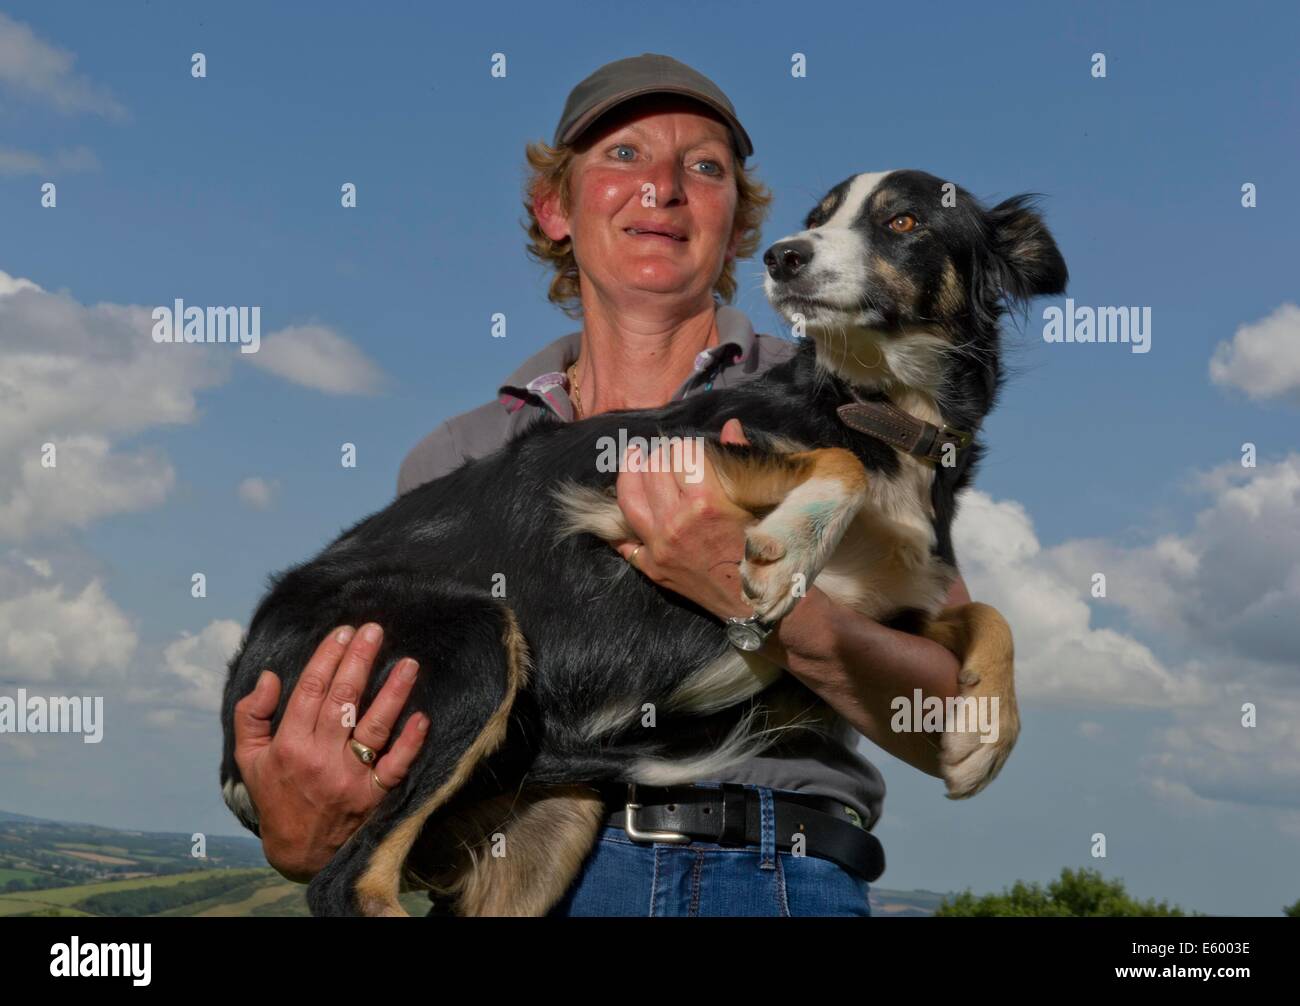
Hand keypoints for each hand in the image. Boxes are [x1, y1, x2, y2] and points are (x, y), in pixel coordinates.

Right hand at [232, 623, 428, 881]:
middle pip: (343, 700)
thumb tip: (268, 676)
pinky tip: (422, 717)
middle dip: (359, 661)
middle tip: (374, 630)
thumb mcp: (250, 759)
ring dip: (393, 693)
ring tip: (408, 662)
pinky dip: (410, 743)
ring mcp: (350, 778)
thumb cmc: (276, 797)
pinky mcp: (373, 797)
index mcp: (289, 746)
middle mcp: (320, 759)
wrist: (299, 853)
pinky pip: (395, 766)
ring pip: (374, 727)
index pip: (311, 691)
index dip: (327, 658)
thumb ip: (251, 716)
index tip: (343, 632)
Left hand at [612, 418, 755, 621]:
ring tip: (634, 459)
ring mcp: (659, 547)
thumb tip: (730, 425)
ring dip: (630, 473)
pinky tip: (625, 503)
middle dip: (660, 455)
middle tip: (668, 455)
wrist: (760, 603)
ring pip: (628, 497)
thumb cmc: (768, 550)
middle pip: (652, 469)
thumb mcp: (758, 502)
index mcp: (706, 503)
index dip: (687, 446)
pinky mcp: (651, 567)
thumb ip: (740, 460)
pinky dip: (619, 521)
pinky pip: (622, 539)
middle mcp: (676, 523)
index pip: (682, 454)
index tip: (692, 448)